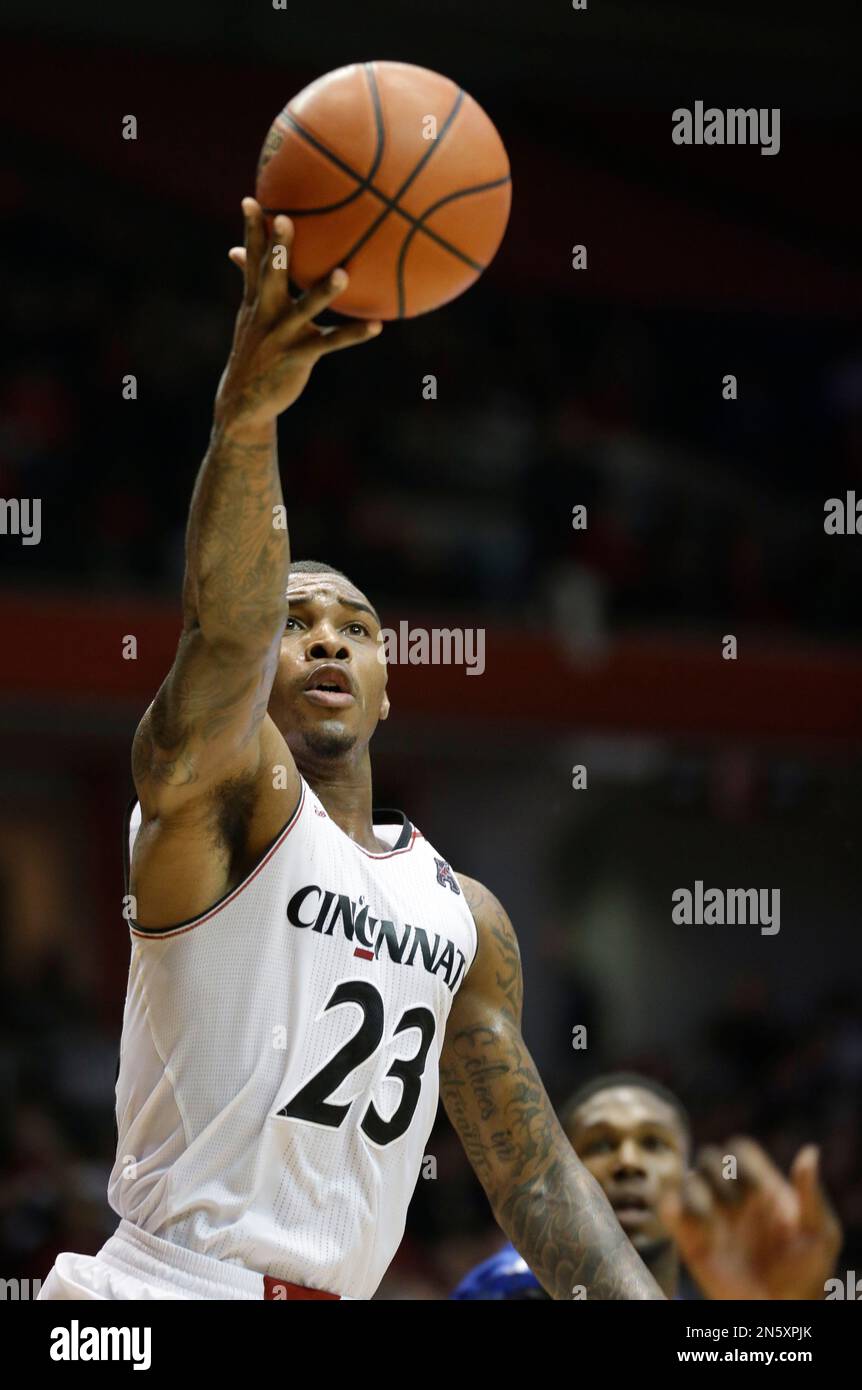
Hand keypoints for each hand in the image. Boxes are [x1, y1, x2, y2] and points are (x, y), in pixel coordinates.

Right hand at [214, 198, 380, 430]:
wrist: (245, 401)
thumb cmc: (256, 351)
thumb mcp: (250, 315)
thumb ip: (251, 280)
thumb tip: (235, 250)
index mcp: (255, 300)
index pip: (252, 258)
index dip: (251, 230)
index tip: (251, 199)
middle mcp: (265, 313)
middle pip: (271, 274)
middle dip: (277, 247)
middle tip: (284, 218)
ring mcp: (282, 335)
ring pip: (304, 308)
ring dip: (323, 291)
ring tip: (342, 273)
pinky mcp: (298, 357)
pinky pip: (331, 343)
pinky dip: (353, 334)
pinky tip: (377, 326)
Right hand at [659, 1138, 841, 1299]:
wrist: (780, 1312)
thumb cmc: (807, 1276)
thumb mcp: (820, 1235)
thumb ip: (811, 1195)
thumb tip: (810, 1152)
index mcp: (760, 1187)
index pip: (739, 1149)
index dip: (744, 1163)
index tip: (758, 1194)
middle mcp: (731, 1196)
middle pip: (710, 1157)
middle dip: (720, 1176)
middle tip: (736, 1209)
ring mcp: (709, 1217)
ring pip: (687, 1179)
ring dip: (698, 1195)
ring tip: (716, 1227)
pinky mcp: (690, 1240)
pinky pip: (666, 1209)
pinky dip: (670, 1209)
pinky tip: (697, 1232)